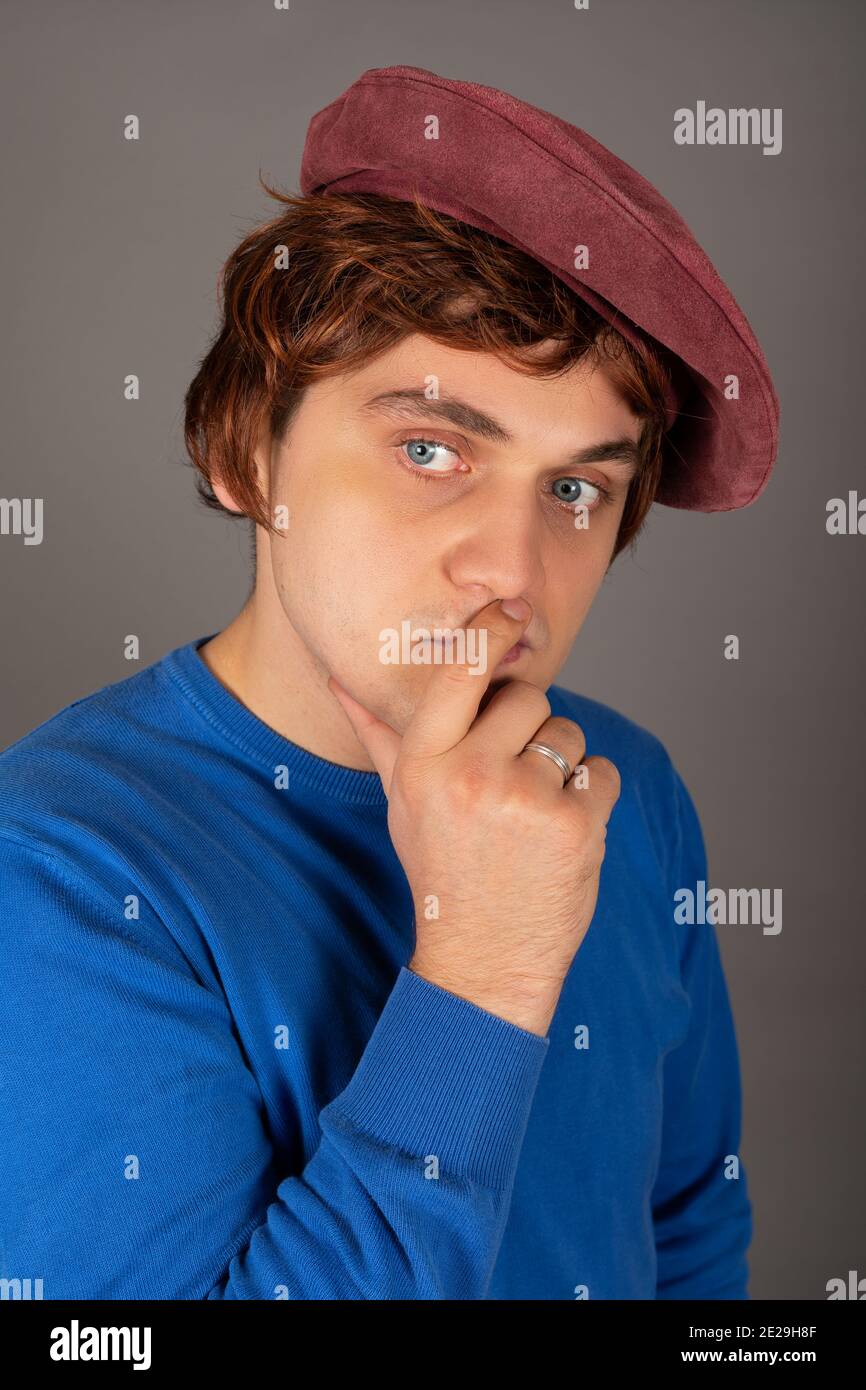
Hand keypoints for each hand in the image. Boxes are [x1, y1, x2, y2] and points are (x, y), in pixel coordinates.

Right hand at [328, 598, 620, 1036]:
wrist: (482, 961)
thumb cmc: (441, 873)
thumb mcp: (402, 802)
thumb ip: (379, 735)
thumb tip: (339, 678)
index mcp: (424, 764)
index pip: (463, 670)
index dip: (491, 631)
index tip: (511, 610)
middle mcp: (471, 776)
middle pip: (529, 698)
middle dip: (530, 729)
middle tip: (512, 779)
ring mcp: (526, 800)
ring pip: (569, 735)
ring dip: (563, 766)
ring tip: (531, 815)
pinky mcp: (578, 826)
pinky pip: (605, 773)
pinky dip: (595, 799)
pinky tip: (561, 836)